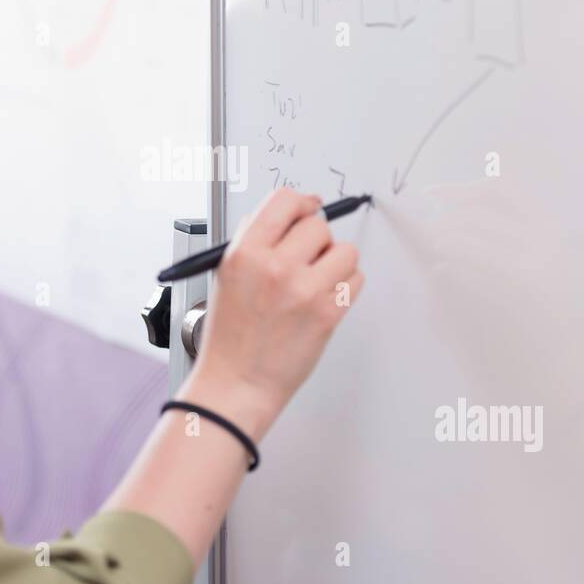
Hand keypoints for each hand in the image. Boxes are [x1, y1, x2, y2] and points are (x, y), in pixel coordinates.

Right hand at [188, 188, 363, 440]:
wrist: (238, 382)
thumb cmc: (232, 335)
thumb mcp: (228, 275)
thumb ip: (256, 239)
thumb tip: (293, 211)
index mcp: (245, 253)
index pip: (285, 201)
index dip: (302, 203)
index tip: (308, 210)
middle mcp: (274, 267)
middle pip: (318, 225)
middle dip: (316, 241)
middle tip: (305, 261)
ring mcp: (303, 290)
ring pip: (344, 250)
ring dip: (335, 263)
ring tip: (315, 283)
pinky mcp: (327, 313)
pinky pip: (355, 279)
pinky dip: (345, 287)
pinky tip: (323, 301)